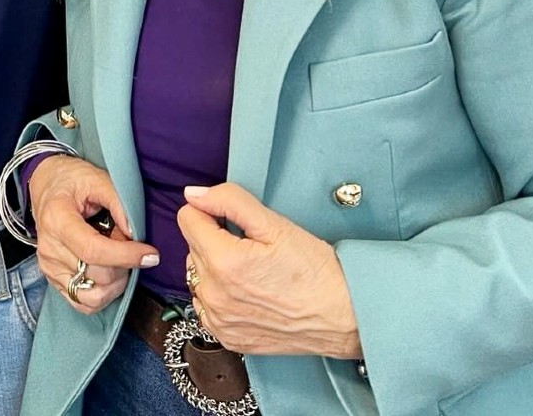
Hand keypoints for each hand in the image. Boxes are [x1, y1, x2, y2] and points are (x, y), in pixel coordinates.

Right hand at [28, 155, 157, 315]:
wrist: (47, 185)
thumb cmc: (73, 180)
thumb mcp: (98, 178)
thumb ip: (118, 202)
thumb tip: (135, 233)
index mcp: (57, 219)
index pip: (93, 250)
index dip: (126, 256)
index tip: (150, 254)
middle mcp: (49, 248)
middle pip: (96, 275)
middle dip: (124, 264)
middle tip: (130, 244)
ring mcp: (49, 267)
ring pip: (92, 296)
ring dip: (116, 283)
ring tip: (120, 259)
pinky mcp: (53, 280)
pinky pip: (82, 303)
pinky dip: (103, 295)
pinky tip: (111, 274)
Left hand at [179, 183, 360, 358]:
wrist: (345, 317)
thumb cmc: (315, 270)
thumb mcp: (274, 224)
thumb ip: (228, 200)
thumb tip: (192, 194)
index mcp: (223, 262)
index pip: (187, 218)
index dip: (210, 211)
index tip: (232, 220)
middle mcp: (214, 296)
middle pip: (192, 246)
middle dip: (214, 238)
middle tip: (250, 245)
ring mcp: (220, 321)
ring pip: (197, 275)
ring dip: (213, 266)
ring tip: (250, 269)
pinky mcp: (229, 339)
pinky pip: (206, 305)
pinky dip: (219, 294)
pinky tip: (246, 291)